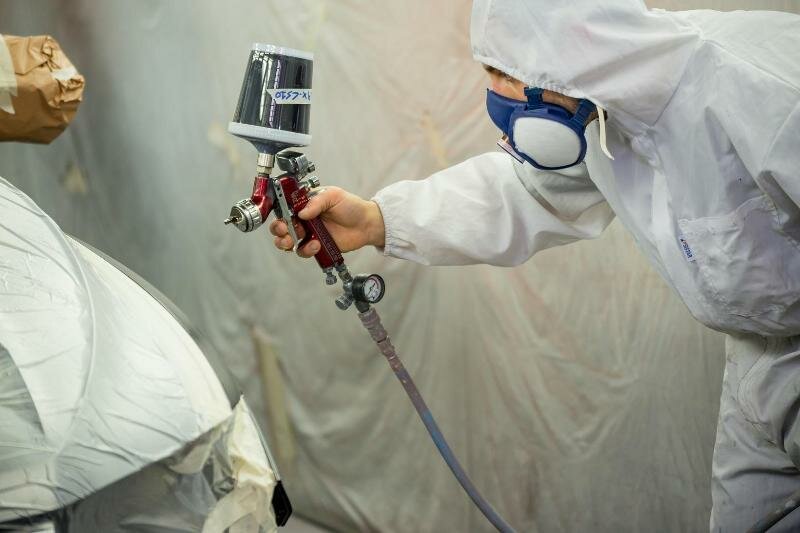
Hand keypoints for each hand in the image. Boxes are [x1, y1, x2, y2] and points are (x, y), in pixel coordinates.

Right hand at [269, 186, 385, 257]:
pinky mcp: (316, 246)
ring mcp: (309, 233)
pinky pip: (303, 251)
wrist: (366, 225)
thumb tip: (302, 212)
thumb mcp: (333, 196)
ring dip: (286, 242)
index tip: (282, 217)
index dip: (279, 213)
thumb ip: (316, 202)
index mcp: (305, 203)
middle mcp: (304, 218)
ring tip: (293, 242)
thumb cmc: (352, 206)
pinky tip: (316, 245)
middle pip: (281, 225)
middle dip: (278, 229)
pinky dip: (306, 250)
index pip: (284, 207)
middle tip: (284, 230)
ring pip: (287, 241)